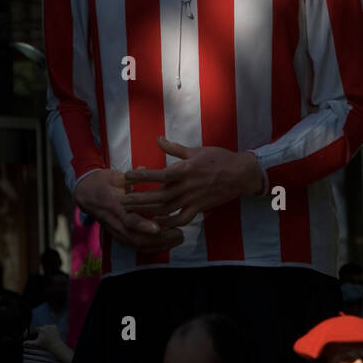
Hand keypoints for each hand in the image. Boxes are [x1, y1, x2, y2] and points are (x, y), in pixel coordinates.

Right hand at [26, 324, 73, 362]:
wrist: (55, 345)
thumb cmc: (45, 344)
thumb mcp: (36, 343)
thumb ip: (29, 343)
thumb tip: (23, 343)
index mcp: (40, 329)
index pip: (36, 330)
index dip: (36, 334)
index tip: (38, 338)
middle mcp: (46, 326)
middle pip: (41, 329)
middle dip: (41, 333)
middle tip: (43, 339)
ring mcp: (51, 326)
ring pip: (46, 328)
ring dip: (46, 331)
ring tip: (47, 337)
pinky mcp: (55, 327)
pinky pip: (51, 327)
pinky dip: (51, 330)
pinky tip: (51, 335)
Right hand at [73, 168, 184, 251]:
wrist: (85, 194)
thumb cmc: (103, 182)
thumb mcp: (115, 176)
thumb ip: (131, 176)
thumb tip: (144, 169)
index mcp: (114, 205)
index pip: (129, 219)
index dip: (143, 225)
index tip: (157, 228)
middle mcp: (115, 222)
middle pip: (136, 238)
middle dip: (159, 240)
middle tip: (179, 233)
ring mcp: (116, 231)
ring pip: (137, 245)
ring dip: (159, 245)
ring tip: (178, 238)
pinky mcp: (118, 235)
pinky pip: (135, 246)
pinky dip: (152, 248)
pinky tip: (167, 244)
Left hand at [121, 137, 264, 226]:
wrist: (240, 174)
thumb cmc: (218, 159)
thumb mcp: (195, 150)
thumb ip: (175, 148)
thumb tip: (158, 139)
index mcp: (185, 170)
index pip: (159, 174)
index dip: (142, 176)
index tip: (128, 175)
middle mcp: (187, 187)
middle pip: (159, 196)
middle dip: (139, 199)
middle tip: (123, 200)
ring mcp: (193, 199)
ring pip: (167, 209)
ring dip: (149, 211)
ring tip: (133, 211)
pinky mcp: (199, 208)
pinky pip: (181, 219)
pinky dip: (168, 223)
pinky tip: (157, 222)